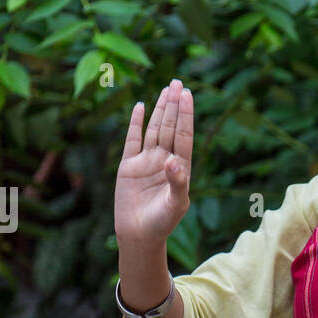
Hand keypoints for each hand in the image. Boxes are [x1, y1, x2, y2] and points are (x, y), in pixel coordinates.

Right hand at [114, 78, 193, 243]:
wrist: (139, 235)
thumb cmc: (162, 223)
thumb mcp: (175, 204)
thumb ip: (178, 182)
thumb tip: (174, 160)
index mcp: (180, 167)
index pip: (183, 135)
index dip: (185, 115)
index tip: (188, 95)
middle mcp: (164, 160)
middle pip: (170, 127)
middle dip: (174, 105)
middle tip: (178, 82)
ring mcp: (147, 161)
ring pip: (154, 129)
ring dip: (160, 110)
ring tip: (167, 89)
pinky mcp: (129, 166)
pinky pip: (133, 140)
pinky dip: (136, 124)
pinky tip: (140, 106)